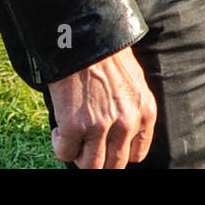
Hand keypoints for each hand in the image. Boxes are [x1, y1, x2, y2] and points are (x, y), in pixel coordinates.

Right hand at [47, 44, 156, 168]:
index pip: (137, 154)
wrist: (85, 37)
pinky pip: (65, 154)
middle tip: (87, 146)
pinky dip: (60, 145)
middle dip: (99, 159)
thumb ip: (132, 108)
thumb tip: (121, 132)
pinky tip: (60, 129)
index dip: (119, 152)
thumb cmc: (107, 54)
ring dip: (79, 156)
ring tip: (73, 139)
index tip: (107, 145)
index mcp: (145, 111)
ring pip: (90, 166)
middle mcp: (126, 123)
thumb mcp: (133, 81)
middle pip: (114, 165)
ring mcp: (100, 127)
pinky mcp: (74, 127)